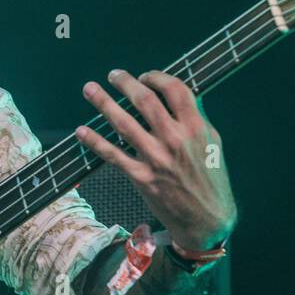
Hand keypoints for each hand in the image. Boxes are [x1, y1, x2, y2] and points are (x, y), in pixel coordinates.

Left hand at [75, 69, 236, 250]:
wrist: (207, 218)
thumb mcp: (213, 143)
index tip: (145, 76)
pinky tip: (81, 132)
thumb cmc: (211, 179)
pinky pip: (112, 155)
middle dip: (125, 82)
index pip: (174, 89)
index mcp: (195, 127)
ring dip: (103, 103)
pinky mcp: (141, 176)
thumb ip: (196, 118)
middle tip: (113, 75)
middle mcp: (174, 139)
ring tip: (90, 89)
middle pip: (145, 100)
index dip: (157, 77)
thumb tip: (180, 96)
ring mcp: (155, 158)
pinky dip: (94, 142)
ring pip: (123, 123)